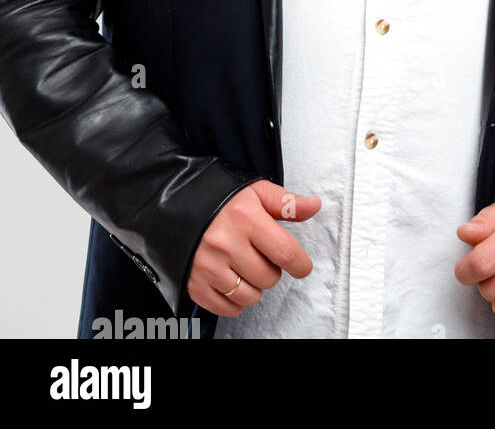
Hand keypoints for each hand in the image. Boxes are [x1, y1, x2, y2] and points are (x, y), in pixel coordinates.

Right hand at [187, 179, 320, 316]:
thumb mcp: (256, 191)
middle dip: (273, 270)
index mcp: (246, 219)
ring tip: (247, 268)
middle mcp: (226, 245)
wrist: (175, 205)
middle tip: (262, 256)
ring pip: (250, 296)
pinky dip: (236, 301)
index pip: (285, 252)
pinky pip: (227, 308)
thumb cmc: (220, 198)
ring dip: (256, 287)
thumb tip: (314, 206)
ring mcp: (209, 267)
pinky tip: (234, 281)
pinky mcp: (194, 284)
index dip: (300, 264)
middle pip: (269, 277)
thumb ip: (286, 202)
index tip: (302, 266)